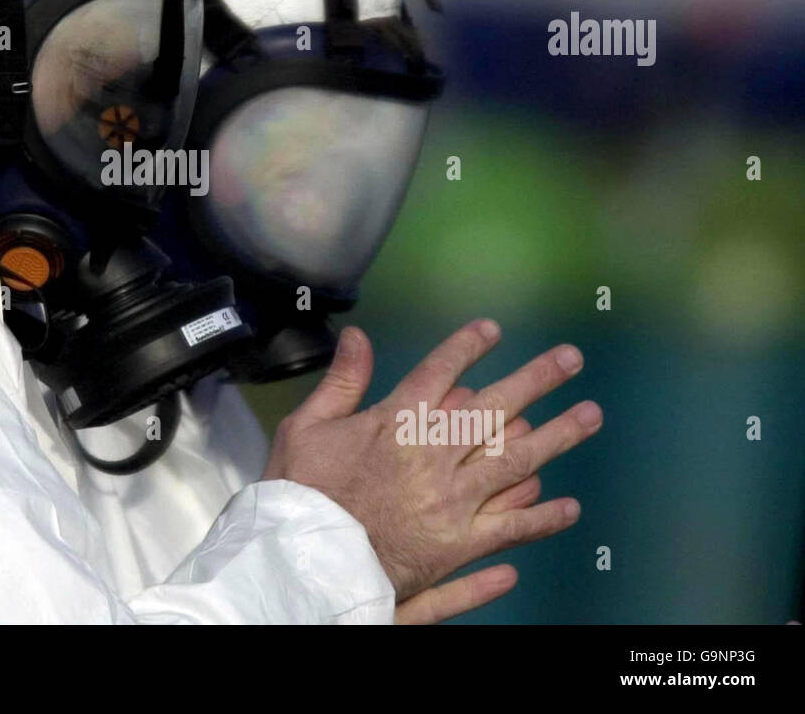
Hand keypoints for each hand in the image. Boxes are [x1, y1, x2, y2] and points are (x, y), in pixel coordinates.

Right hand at [263, 320, 601, 605]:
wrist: (304, 561)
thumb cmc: (300, 494)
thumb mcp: (307, 426)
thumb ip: (342, 380)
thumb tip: (358, 335)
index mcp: (397, 423)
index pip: (441, 372)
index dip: (468, 347)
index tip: (493, 330)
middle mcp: (433, 456)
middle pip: (495, 409)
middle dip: (536, 379)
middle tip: (571, 359)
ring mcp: (452, 501)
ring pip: (517, 462)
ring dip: (558, 436)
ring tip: (590, 415)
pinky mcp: (459, 544)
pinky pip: (511, 528)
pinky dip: (542, 519)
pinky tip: (569, 508)